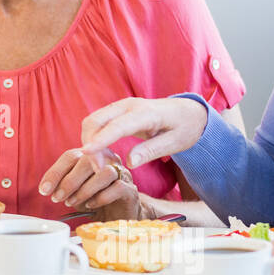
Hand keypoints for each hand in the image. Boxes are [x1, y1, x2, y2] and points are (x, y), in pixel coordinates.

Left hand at [38, 148, 140, 218]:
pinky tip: (91, 205)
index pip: (70, 156)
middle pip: (86, 161)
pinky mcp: (130, 189)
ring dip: (84, 189)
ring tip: (73, 203)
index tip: (44, 190)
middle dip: (68, 182)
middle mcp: (107, 159)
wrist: (120, 215)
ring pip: (103, 172)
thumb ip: (62, 187)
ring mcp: (121, 173)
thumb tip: (45, 190)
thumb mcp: (74, 193)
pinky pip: (117, 187)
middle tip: (57, 198)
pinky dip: (101, 197)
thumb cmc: (95, 200)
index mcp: (91, 156)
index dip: (55, 172)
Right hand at [80, 97, 208, 168]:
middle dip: (89, 144)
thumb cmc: (185, 128)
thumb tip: (130, 163)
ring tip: (101, 164)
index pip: (117, 126)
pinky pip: (97, 122)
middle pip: (96, 120)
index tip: (86, 152)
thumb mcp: (175, 143)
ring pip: (93, 120)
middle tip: (98, 169)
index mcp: (146, 113)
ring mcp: (121, 106)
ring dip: (89, 141)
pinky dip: (93, 138)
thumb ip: (152, 151)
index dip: (100, 139)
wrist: (188, 112)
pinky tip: (103, 154)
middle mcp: (129, 105)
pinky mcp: (117, 111)